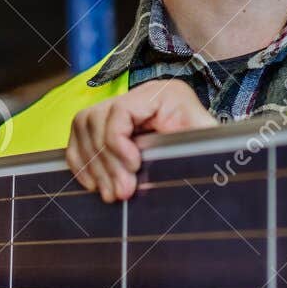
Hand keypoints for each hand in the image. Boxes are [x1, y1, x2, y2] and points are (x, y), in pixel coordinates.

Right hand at [65, 79, 216, 202]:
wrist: (206, 149)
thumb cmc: (208, 145)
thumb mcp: (209, 141)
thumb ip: (201, 143)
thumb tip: (199, 158)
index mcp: (162, 94)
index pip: (121, 108)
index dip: (118, 140)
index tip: (132, 167)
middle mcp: (136, 95)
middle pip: (97, 119)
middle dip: (106, 161)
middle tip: (121, 193)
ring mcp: (118, 107)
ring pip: (83, 126)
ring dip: (92, 165)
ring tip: (110, 194)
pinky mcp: (106, 124)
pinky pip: (78, 137)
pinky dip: (80, 161)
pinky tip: (94, 184)